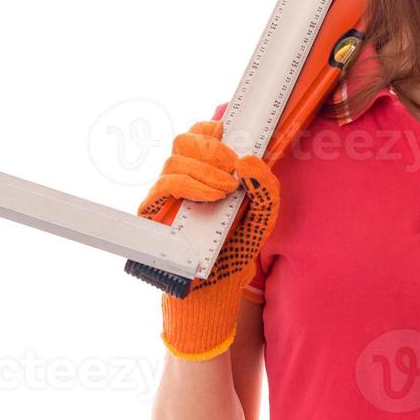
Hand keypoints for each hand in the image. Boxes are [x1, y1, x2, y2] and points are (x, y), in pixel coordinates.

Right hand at [137, 120, 280, 359]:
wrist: (214, 290)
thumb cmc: (236, 250)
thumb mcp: (262, 219)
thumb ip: (266, 189)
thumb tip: (250, 160)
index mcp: (207, 172)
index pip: (200, 133)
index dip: (213, 128)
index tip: (233, 137)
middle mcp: (184, 179)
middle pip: (183, 138)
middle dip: (212, 147)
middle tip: (233, 167)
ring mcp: (166, 196)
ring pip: (174, 159)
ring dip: (206, 169)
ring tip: (227, 189)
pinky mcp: (152, 214)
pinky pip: (164, 186)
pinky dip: (190, 184)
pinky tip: (212, 196)